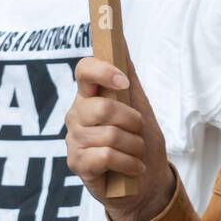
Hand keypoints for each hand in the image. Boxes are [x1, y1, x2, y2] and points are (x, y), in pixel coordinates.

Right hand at [65, 52, 174, 220]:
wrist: (147, 182)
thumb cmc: (141, 141)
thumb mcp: (140, 106)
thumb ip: (128, 75)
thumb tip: (120, 38)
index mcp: (90, 96)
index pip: (84, 71)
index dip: (103, 71)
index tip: (124, 83)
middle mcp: (77, 115)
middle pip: (102, 107)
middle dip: (132, 122)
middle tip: (139, 133)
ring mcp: (74, 139)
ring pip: (109, 134)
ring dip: (134, 147)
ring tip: (136, 154)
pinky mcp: (77, 163)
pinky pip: (106, 156)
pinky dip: (129, 163)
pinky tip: (133, 168)